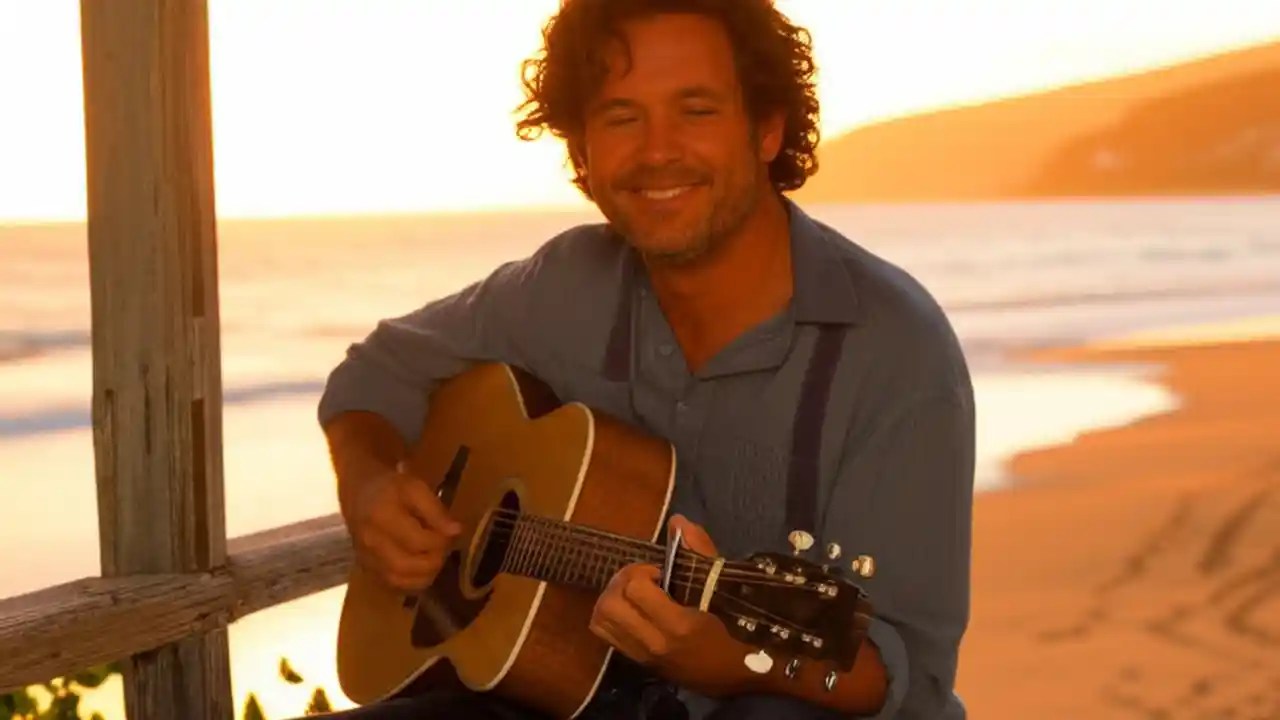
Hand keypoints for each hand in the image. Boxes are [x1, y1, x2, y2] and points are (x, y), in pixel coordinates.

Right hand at [349, 465, 461, 591]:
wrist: (360, 494)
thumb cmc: (391, 488)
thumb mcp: (416, 488)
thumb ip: (436, 510)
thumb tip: (456, 532)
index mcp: (382, 517)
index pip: (419, 541)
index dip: (440, 541)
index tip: (450, 534)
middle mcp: (370, 542)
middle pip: (407, 565)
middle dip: (433, 561)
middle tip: (444, 549)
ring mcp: (366, 558)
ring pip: (399, 580)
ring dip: (424, 575)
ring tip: (435, 559)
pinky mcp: (366, 569)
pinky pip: (392, 585)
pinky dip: (411, 582)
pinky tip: (422, 569)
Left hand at [589, 514, 719, 667]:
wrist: (734, 674)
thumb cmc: (733, 628)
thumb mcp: (721, 588)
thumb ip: (700, 552)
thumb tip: (677, 521)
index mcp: (677, 625)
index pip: (635, 589)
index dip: (642, 572)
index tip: (660, 572)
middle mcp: (653, 642)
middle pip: (609, 604)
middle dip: (621, 582)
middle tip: (641, 578)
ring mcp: (641, 654)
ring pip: (600, 619)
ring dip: (611, 597)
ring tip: (632, 592)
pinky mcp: (636, 661)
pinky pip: (604, 632)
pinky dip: (609, 614)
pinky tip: (630, 608)